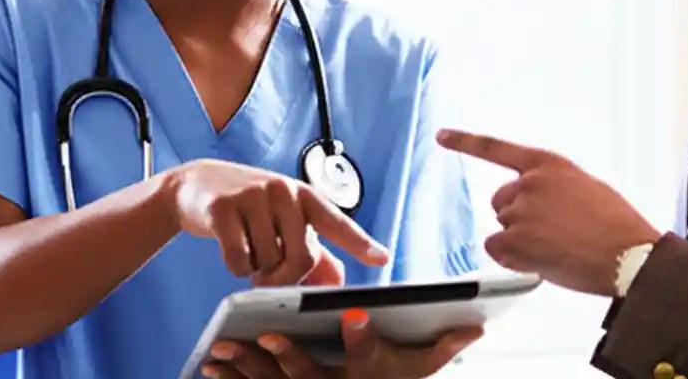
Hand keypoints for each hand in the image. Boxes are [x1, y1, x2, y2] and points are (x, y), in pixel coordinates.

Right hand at [167, 160, 388, 284]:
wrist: (194, 185)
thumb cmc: (247, 206)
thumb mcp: (282, 221)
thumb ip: (312, 250)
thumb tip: (339, 280)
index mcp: (302, 194)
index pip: (335, 221)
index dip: (358, 242)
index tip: (382, 257)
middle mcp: (282, 191)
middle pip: (301, 258)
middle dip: (285, 277)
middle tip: (268, 273)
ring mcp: (251, 197)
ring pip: (267, 263)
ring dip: (255, 270)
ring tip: (248, 248)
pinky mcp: (223, 209)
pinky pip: (238, 261)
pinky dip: (235, 266)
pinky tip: (229, 247)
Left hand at [203, 310, 482, 377]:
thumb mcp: (418, 372)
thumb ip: (443, 347)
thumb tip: (477, 323)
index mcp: (368, 377)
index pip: (369, 358)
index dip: (362, 338)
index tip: (354, 314)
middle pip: (309, 377)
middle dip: (288, 356)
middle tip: (267, 334)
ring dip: (244, 369)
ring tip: (221, 350)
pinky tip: (210, 362)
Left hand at [437, 129, 661, 295]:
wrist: (628, 255)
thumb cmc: (616, 225)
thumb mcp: (586, 187)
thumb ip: (554, 187)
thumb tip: (539, 203)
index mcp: (548, 164)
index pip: (497, 149)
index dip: (465, 141)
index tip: (441, 136)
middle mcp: (529, 183)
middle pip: (500, 200)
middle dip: (517, 215)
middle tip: (550, 231)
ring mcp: (520, 211)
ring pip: (503, 226)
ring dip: (521, 239)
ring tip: (557, 246)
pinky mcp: (515, 240)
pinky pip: (496, 248)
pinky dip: (512, 257)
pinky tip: (539, 258)